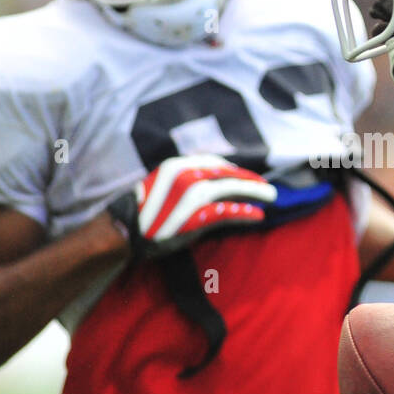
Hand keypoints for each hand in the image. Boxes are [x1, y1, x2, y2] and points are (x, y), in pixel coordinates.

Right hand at [108, 154, 276, 257]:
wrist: (123, 230)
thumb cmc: (142, 212)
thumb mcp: (162, 185)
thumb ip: (184, 180)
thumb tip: (209, 183)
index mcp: (177, 165)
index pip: (214, 162)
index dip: (234, 169)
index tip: (247, 176)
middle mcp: (185, 174)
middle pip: (227, 173)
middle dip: (250, 180)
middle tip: (267, 187)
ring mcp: (191, 194)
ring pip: (231, 189)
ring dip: (254, 193)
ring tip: (270, 198)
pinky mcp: (195, 215)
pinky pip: (226, 211)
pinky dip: (244, 212)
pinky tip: (256, 215)